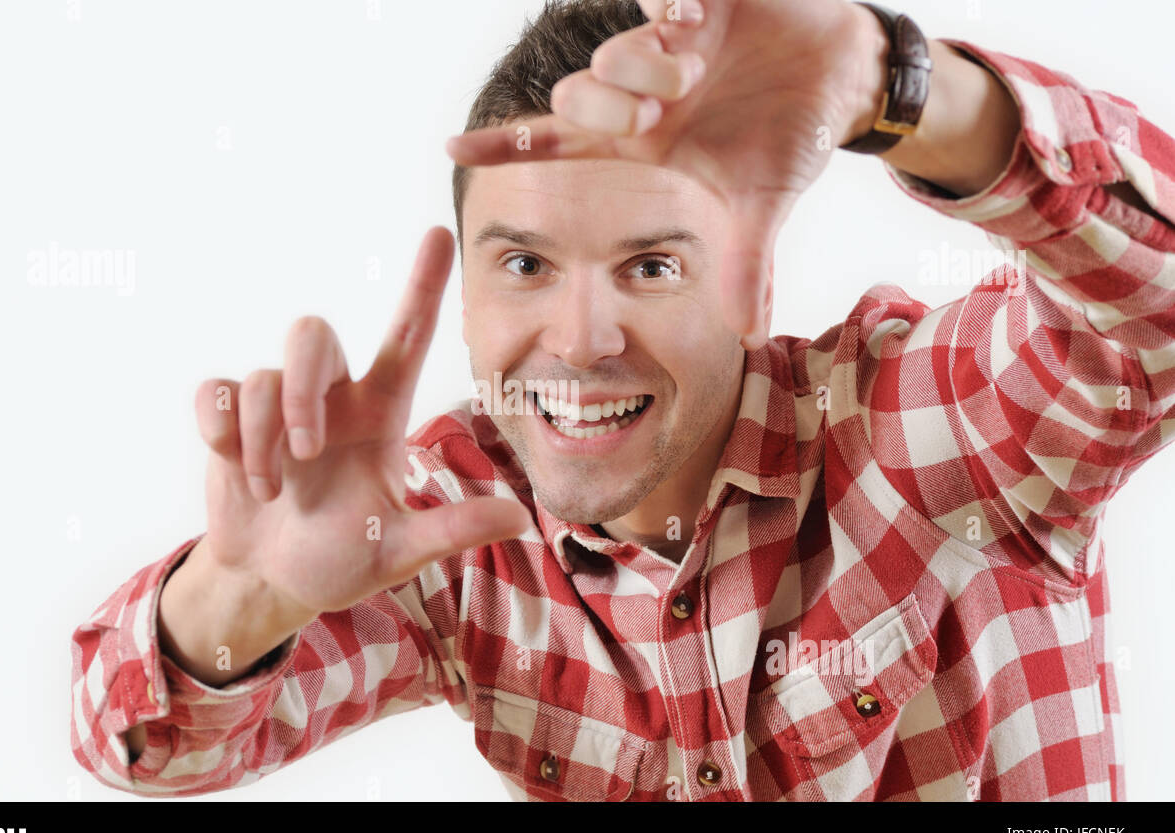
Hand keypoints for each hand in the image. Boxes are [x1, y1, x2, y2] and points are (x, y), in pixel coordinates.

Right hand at [194, 226, 532, 622]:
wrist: (271, 581)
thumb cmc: (341, 559)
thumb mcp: (399, 552)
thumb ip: (451, 531)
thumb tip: (519, 518)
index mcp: (379, 414)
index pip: (406, 337)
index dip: (423, 285)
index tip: (442, 233)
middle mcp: (331, 397)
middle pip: (310, 332)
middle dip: (300, 390)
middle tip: (305, 452)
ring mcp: (277, 405)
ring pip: (261, 375)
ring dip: (261, 439)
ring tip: (271, 491)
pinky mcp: (230, 419)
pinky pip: (216, 392)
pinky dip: (223, 433)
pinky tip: (237, 468)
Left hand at [446, 0, 886, 348]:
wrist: (843, 74)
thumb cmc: (789, 133)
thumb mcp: (761, 203)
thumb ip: (745, 264)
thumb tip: (748, 337)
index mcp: (646, 135)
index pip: (561, 142)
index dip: (507, 146)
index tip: (450, 149)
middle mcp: (643, 88)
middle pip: (579, 97)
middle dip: (605, 109)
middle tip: (656, 112)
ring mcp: (668, 41)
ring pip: (615, 54)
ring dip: (646, 66)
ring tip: (694, 67)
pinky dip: (668, 5)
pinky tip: (694, 14)